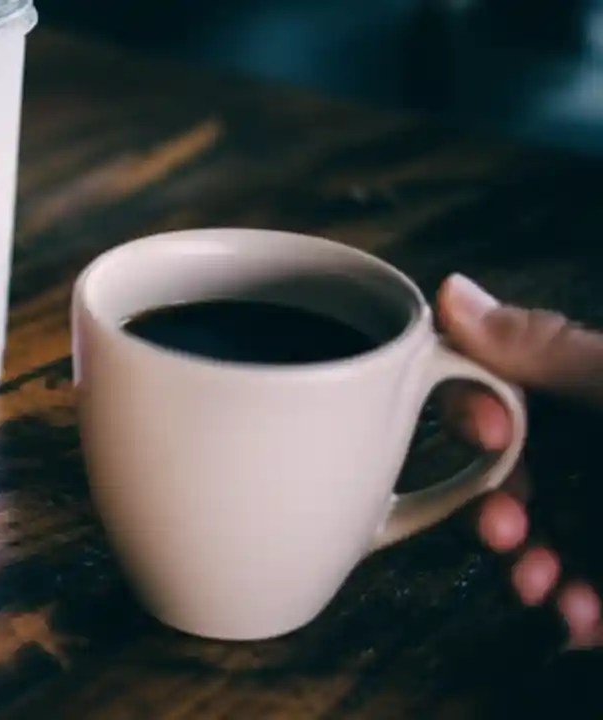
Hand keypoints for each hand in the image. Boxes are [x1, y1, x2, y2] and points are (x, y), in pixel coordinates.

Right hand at [437, 273, 602, 648]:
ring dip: (529, 569)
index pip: (504, 393)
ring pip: (538, 539)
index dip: (479, 414)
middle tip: (505, 536)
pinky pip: (580, 591)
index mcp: (591, 394)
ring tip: (551, 592)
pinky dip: (575, 609)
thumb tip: (448, 291)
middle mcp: (594, 450)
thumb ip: (549, 348)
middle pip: (510, 475)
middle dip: (494, 510)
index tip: (490, 437)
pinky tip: (587, 619)